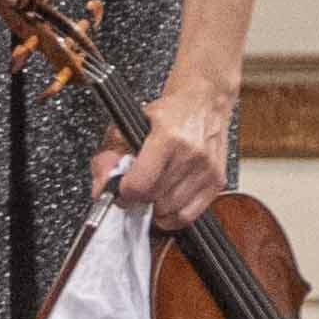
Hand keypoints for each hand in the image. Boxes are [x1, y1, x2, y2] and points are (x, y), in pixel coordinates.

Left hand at [94, 81, 232, 230]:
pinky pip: (189, 215)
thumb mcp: (128, 126)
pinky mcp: (217, 181)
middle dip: (140, 198)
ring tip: (154, 190)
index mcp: (169, 138)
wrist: (204, 103)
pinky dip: (174, 214)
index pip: (141, 185)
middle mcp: (192, 155)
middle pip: (154, 199)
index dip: (125, 192)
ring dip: (157, 206)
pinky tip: (168, 201)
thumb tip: (101, 189)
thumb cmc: (168, 114)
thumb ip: (108, 158)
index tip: (123, 189)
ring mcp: (208, 170)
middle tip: (138, 186)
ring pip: (171, 211)